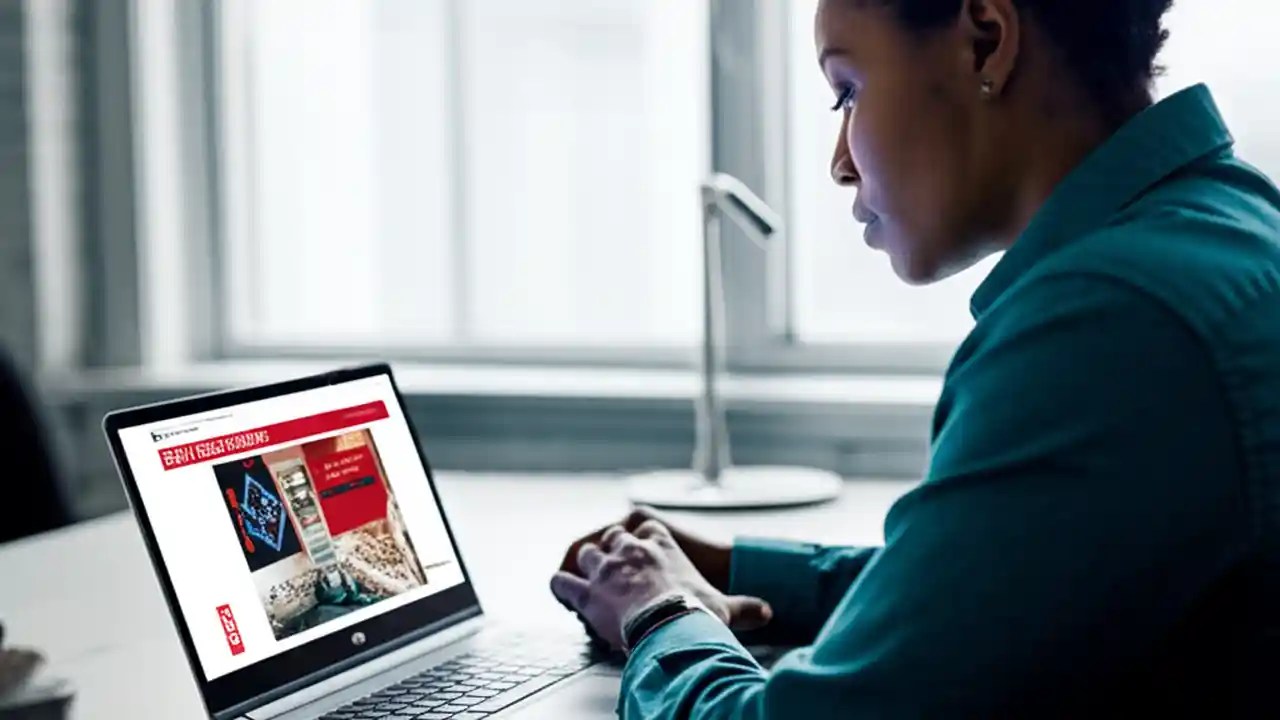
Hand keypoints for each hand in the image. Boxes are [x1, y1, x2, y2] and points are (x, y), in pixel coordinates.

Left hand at [550, 517, 771, 651]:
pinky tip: (563, 590)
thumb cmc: (697, 613)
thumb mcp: (725, 606)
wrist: (671, 624)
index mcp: (662, 544)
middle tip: (613, 566)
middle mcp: (631, 548)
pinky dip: (560, 584)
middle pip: (613, 535)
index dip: (644, 539)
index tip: (643, 552)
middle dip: (612, 549)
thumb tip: (768, 612)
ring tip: (586, 575)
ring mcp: (605, 567)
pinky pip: (562, 579)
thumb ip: (744, 606)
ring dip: (586, 564)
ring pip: (587, 553)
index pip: (648, 527)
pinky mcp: (586, 591)